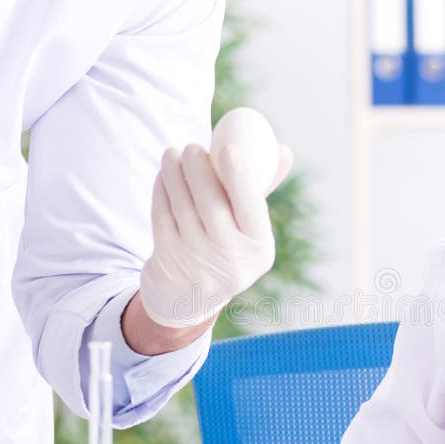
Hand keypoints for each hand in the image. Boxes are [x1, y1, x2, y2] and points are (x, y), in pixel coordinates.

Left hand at [139, 142, 292, 327]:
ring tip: (172, 154)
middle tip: (193, 147)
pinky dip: (161, 191)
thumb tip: (284, 150)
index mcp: (259, 248)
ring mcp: (197, 263)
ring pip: (182, 208)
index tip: (229, 148)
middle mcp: (230, 260)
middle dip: (199, 170)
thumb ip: (262, 188)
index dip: (240, 177)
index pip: (251, 208)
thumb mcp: (250, 228)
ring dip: (174, 175)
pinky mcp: (168, 261)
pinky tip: (164, 176)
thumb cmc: (227, 245)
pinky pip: (162, 216)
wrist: (189, 296)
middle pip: (212, 206)